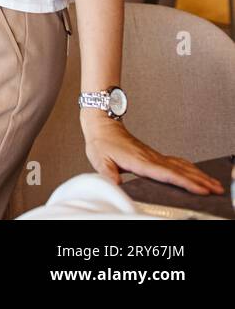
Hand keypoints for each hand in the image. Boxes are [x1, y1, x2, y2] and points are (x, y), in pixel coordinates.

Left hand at [81, 113, 224, 194]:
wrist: (102, 124)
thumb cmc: (101, 142)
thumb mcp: (99, 159)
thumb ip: (108, 174)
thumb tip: (116, 186)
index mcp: (139, 161)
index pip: (166, 174)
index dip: (184, 182)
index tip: (199, 188)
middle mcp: (150, 158)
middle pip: (180, 171)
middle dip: (199, 181)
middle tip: (216, 189)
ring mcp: (154, 156)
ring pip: (181, 166)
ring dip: (198, 175)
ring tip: (213, 183)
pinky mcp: (154, 156)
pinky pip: (176, 162)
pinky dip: (189, 168)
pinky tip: (196, 172)